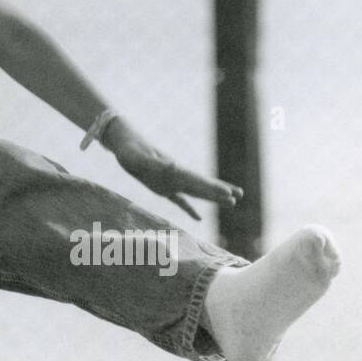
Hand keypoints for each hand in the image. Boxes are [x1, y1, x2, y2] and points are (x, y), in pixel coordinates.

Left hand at [102, 117, 242, 219]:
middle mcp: (175, 176)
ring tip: (231, 202)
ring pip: (195, 193)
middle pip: (201, 186)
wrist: (123, 142)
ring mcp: (170, 182)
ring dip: (211, 198)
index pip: (197, 181)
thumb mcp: (138, 157)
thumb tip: (173, 165)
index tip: (229, 193)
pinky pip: (179, 200)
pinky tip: (199, 218)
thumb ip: (153, 162)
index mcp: (172, 170)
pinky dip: (189, 209)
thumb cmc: (129, 150)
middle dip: (218, 192)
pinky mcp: (161, 187)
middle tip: (238, 197)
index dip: (213, 188)